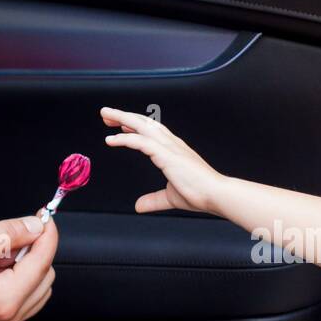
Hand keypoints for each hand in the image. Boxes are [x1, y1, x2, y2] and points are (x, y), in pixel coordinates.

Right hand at [0, 213, 58, 320]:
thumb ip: (8, 233)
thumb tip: (36, 226)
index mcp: (3, 302)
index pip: (42, 263)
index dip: (46, 235)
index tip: (44, 217)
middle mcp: (8, 319)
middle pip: (44, 276)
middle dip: (30, 252)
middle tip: (3, 239)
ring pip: (37, 286)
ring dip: (24, 265)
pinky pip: (24, 295)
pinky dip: (16, 277)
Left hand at [100, 107, 225, 213]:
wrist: (215, 194)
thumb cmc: (200, 194)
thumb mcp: (170, 197)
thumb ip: (153, 200)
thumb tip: (139, 206)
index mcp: (174, 150)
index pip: (151, 131)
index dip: (135, 126)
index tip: (121, 125)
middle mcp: (171, 144)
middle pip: (144, 122)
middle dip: (124, 117)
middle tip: (107, 115)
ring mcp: (169, 147)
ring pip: (141, 125)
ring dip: (122, 118)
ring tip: (106, 116)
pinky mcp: (166, 154)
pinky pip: (141, 142)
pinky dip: (124, 139)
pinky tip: (111, 139)